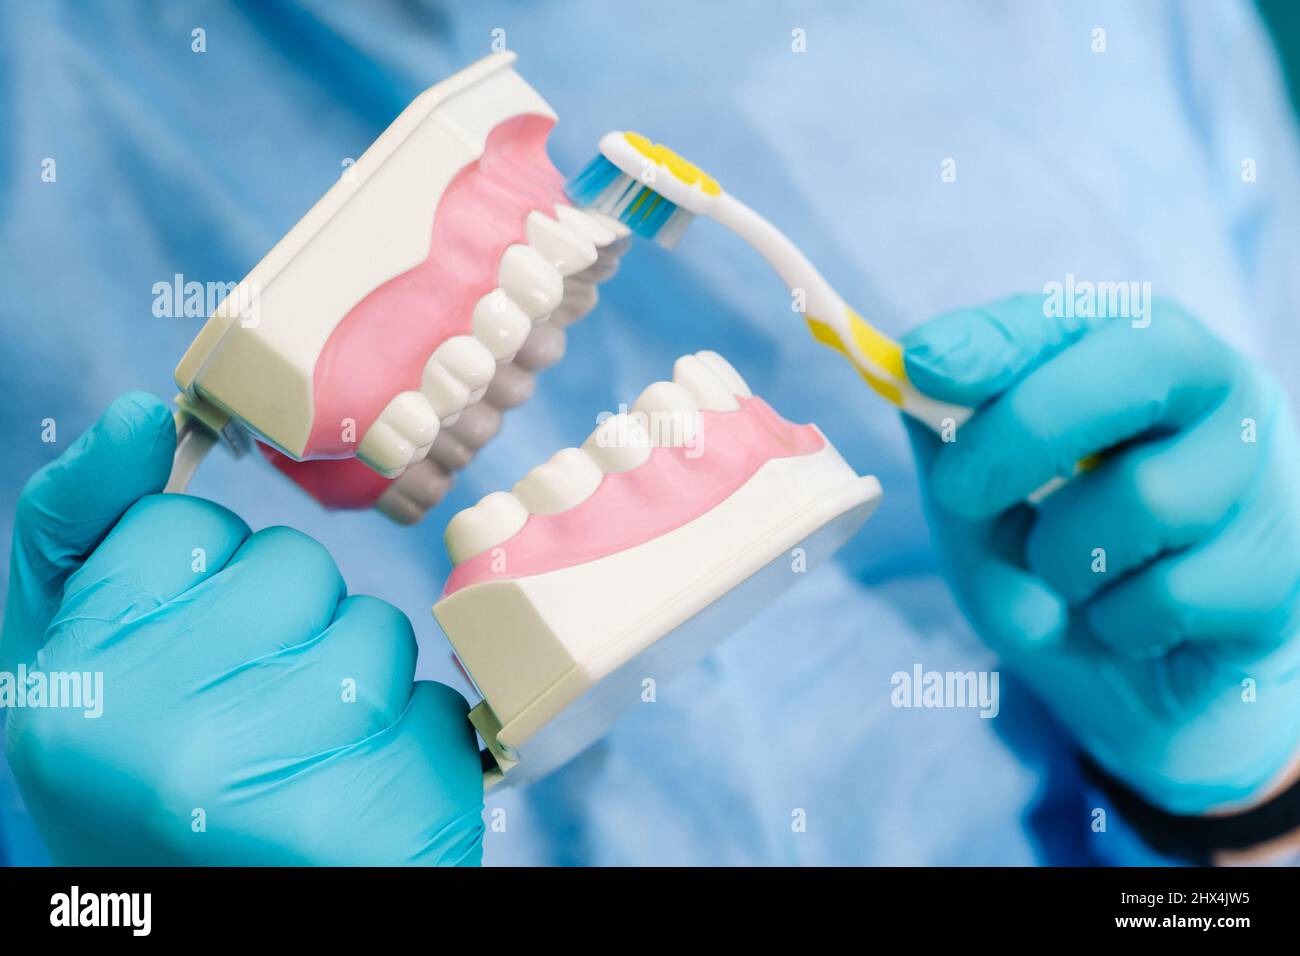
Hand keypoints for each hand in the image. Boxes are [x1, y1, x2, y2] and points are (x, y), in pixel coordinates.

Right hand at [2, 393, 483, 863]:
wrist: (203, 918)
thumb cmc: (132, 774)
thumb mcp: (60, 659)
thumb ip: (80, 528)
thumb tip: (140, 413)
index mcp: (78, 688)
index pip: (185, 528)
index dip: (193, 585)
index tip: (176, 660)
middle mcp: (175, 744)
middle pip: (294, 569)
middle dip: (280, 625)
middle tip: (240, 720)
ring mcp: (290, 792)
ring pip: (376, 632)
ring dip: (352, 683)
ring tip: (296, 764)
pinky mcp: (391, 831)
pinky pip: (436, 707)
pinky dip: (408, 744)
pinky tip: (353, 803)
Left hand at [901, 295, 1299, 814]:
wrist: (1130, 693)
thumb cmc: (1050, 578)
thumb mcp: (978, 516)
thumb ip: (950, 450)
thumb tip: (907, 377)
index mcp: (1130, 360)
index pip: (1076, 316)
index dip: (1000, 336)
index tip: (926, 362)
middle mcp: (1213, 398)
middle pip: (1145, 361)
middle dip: (1032, 424)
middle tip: (962, 490)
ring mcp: (1260, 479)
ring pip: (1149, 494)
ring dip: (1067, 559)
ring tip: (1068, 583)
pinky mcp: (1278, 571)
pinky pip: (1172, 593)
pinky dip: (1115, 624)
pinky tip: (1127, 627)